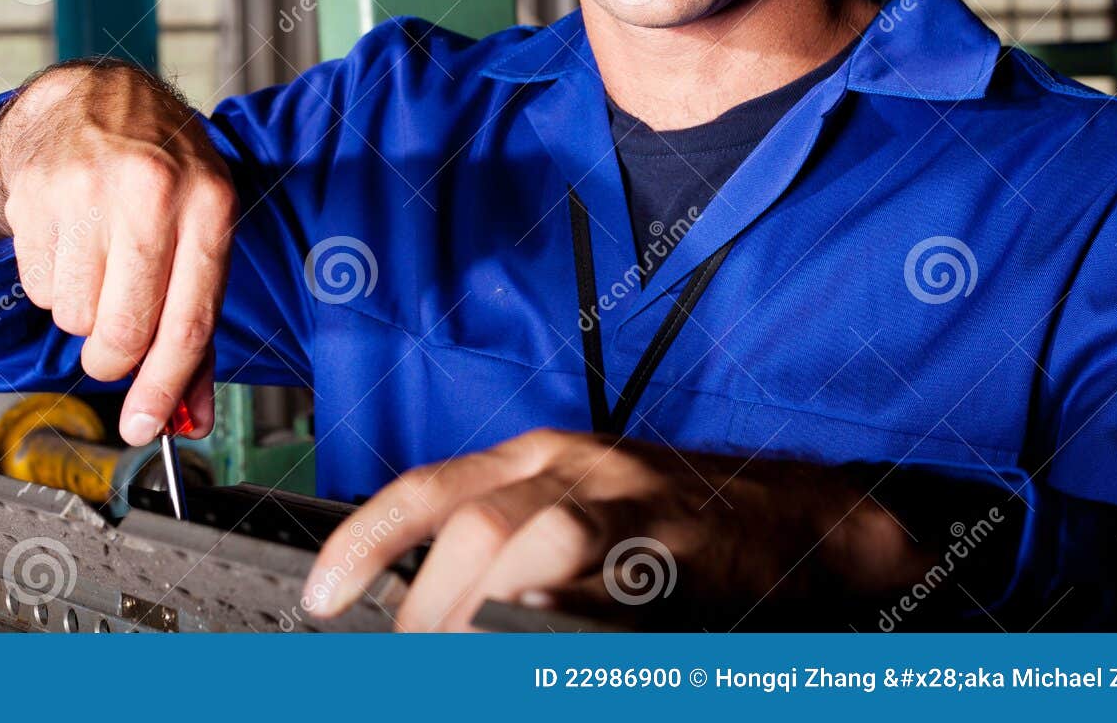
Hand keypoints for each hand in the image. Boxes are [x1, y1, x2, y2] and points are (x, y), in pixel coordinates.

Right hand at [0, 61, 235, 444]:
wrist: (97, 98)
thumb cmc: (162, 171)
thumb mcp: (202, 231)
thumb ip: (198, 328)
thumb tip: (190, 414)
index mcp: (210, 203)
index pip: (189, 321)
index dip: (165, 387)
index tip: (147, 428)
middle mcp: (153, 191)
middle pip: (124, 330)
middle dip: (115, 358)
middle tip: (115, 341)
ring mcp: (90, 187)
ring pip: (75, 317)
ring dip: (84, 311)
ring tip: (100, 261)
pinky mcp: (38, 191)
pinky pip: (39, 288)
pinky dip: (54, 283)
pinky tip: (71, 241)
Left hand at [302, 429, 928, 630]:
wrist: (794, 511)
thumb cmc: (670, 516)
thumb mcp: (575, 503)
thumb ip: (501, 535)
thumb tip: (419, 605)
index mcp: (542, 455)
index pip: (430, 488)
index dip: (365, 541)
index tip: (322, 596)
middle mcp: (580, 468)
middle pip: (474, 526)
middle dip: (427, 608)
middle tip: (413, 661)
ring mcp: (635, 506)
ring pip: (535, 543)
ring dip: (484, 613)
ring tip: (460, 657)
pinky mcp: (686, 550)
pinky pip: (613, 584)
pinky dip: (563, 618)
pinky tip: (546, 640)